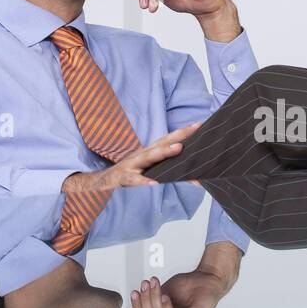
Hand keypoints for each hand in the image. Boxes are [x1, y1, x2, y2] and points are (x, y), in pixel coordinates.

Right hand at [62, 122, 202, 191]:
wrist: (105, 180)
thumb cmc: (134, 173)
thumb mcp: (153, 171)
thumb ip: (174, 173)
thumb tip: (198, 180)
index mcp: (150, 151)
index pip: (170, 139)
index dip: (184, 132)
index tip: (201, 124)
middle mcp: (143, 154)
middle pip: (162, 143)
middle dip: (179, 136)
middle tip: (195, 129)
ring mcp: (133, 164)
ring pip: (150, 157)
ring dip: (164, 152)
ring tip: (178, 149)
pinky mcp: (124, 177)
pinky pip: (134, 179)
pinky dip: (143, 180)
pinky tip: (153, 183)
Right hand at [127, 242, 242, 307]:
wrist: (207, 278)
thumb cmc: (187, 287)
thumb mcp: (161, 294)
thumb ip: (148, 304)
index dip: (138, 306)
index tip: (135, 291)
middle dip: (146, 299)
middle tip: (147, 283)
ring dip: (155, 299)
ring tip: (155, 284)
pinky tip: (165, 296)